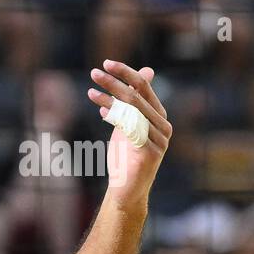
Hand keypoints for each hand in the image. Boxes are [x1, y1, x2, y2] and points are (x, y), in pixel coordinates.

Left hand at [87, 60, 171, 206]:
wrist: (127, 190)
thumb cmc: (126, 156)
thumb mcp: (127, 125)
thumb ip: (131, 102)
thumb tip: (143, 72)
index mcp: (158, 116)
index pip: (144, 87)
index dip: (126, 73)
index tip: (106, 63)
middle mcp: (163, 125)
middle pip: (137, 96)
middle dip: (115, 82)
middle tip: (95, 72)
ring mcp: (159, 139)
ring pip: (133, 112)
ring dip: (110, 98)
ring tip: (90, 91)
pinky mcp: (151, 152)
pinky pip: (133, 131)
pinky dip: (117, 118)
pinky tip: (102, 111)